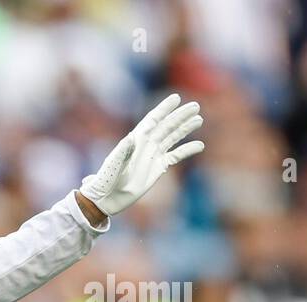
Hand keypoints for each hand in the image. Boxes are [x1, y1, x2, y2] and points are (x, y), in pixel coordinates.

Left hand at [78, 93, 204, 217]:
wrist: (108, 198)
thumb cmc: (107, 180)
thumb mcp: (113, 165)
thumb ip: (122, 152)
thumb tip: (131, 138)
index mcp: (136, 140)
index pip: (152, 120)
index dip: (164, 108)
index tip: (176, 98)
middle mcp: (146, 145)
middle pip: (166, 126)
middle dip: (180, 115)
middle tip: (195, 106)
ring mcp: (153, 155)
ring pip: (173, 137)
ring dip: (185, 128)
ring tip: (198, 119)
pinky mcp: (158, 168)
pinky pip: (176, 156)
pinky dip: (187, 150)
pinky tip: (199, 145)